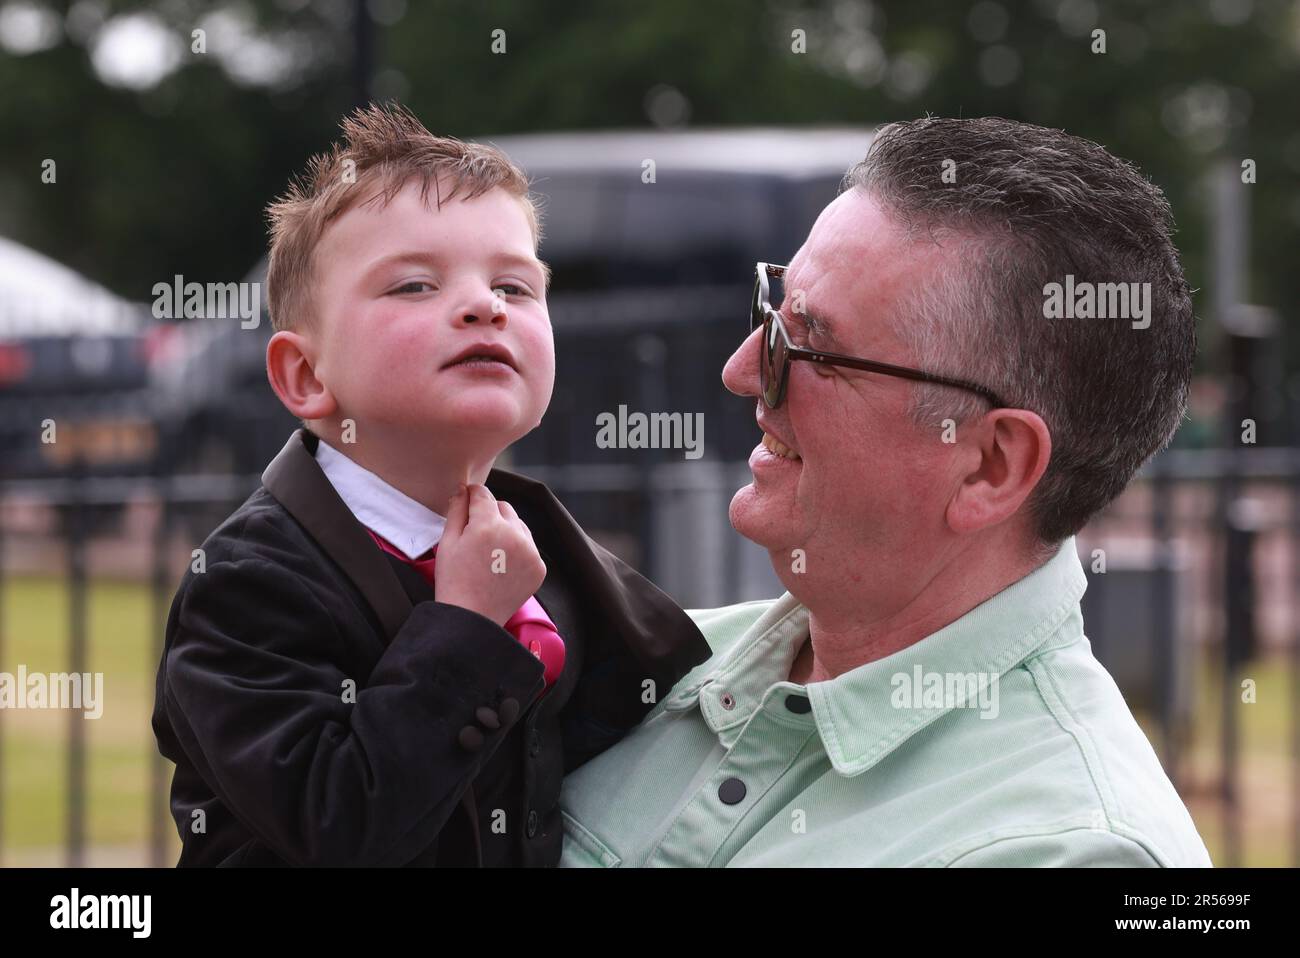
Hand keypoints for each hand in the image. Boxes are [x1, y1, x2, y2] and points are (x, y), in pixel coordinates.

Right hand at [434, 483, 546, 627]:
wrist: (472, 618)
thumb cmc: (454, 581)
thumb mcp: (447, 543)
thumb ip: (456, 511)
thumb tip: (463, 490)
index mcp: (488, 525)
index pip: (483, 494)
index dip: (472, 495)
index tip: (467, 500)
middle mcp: (514, 535)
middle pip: (504, 507)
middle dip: (490, 514)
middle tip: (475, 533)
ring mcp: (530, 552)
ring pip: (519, 525)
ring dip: (506, 529)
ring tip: (489, 551)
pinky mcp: (538, 567)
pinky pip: (529, 546)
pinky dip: (517, 549)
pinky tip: (501, 564)